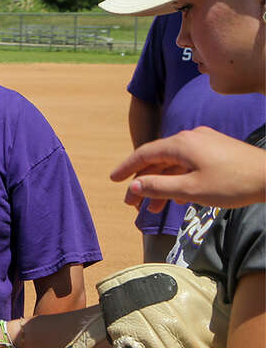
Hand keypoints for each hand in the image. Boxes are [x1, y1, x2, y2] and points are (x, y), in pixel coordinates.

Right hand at [110, 126, 265, 211]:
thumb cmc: (233, 183)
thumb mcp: (191, 189)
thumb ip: (159, 186)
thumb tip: (134, 186)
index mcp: (181, 144)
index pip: (144, 154)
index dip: (127, 168)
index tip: (113, 180)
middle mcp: (190, 138)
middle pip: (157, 160)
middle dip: (143, 182)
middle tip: (131, 203)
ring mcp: (204, 143)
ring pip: (173, 164)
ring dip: (160, 185)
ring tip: (152, 209)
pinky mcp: (215, 151)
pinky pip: (188, 164)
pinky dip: (177, 180)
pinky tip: (177, 198)